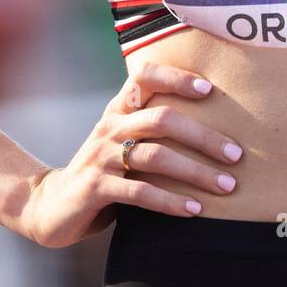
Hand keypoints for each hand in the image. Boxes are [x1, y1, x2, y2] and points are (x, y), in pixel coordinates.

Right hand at [20, 64, 243, 247]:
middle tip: (236, 154)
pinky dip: (170, 201)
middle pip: (162, 119)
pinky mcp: (95, 188)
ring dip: (196, 172)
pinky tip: (194, 210)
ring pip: (156, 156)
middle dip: (204, 137)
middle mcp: (110, 127)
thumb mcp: (123, 143)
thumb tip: (214, 131)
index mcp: (118, 109)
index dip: (176, 77)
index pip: (145, 76)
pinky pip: (140, 192)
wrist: (49, 206)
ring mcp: (100, 157)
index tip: (209, 90)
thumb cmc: (102, 172)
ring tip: (226, 186)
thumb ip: (153, 132)